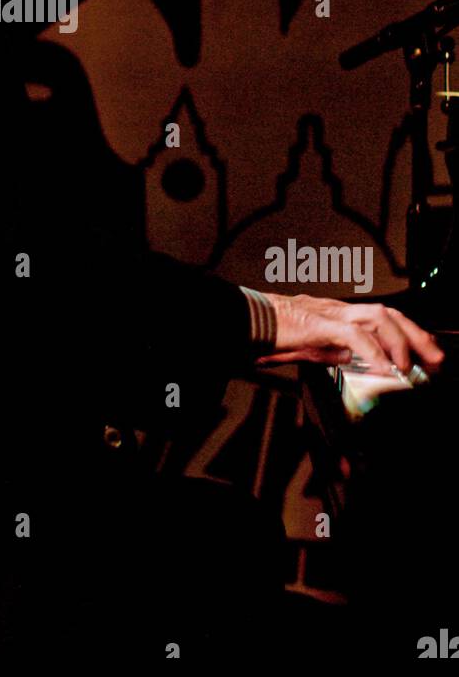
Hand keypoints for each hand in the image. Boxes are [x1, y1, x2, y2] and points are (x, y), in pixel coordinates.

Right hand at [255, 294, 444, 374]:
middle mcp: (337, 309)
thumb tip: (350, 360)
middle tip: (435, 359)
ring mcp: (328, 314)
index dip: (408, 333)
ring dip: (399, 341)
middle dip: (416, 336)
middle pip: (388, 314)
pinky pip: (352, 334)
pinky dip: (372, 351)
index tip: (427, 352)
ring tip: (409, 365)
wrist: (241, 320)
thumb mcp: (306, 347)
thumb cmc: (266, 332)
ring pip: (377, 317)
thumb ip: (329, 351)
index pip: (382, 318)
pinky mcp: (317, 324)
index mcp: (336, 315)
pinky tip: (383, 367)